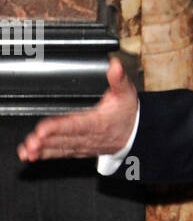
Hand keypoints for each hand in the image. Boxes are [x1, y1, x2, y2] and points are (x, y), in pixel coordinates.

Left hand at [17, 57, 137, 161]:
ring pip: (61, 148)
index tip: (43, 129)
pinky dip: (45, 155)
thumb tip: (114, 65)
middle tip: (31, 142)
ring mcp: (83, 145)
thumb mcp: (126, 93)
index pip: (76, 124)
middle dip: (46, 141)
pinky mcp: (78, 149)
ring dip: (43, 150)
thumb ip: (118, 79)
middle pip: (65, 139)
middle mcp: (89, 136)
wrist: (136, 134)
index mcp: (98, 122)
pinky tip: (31, 155)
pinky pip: (60, 154)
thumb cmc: (127, 113)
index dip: (59, 127)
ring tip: (28, 151)